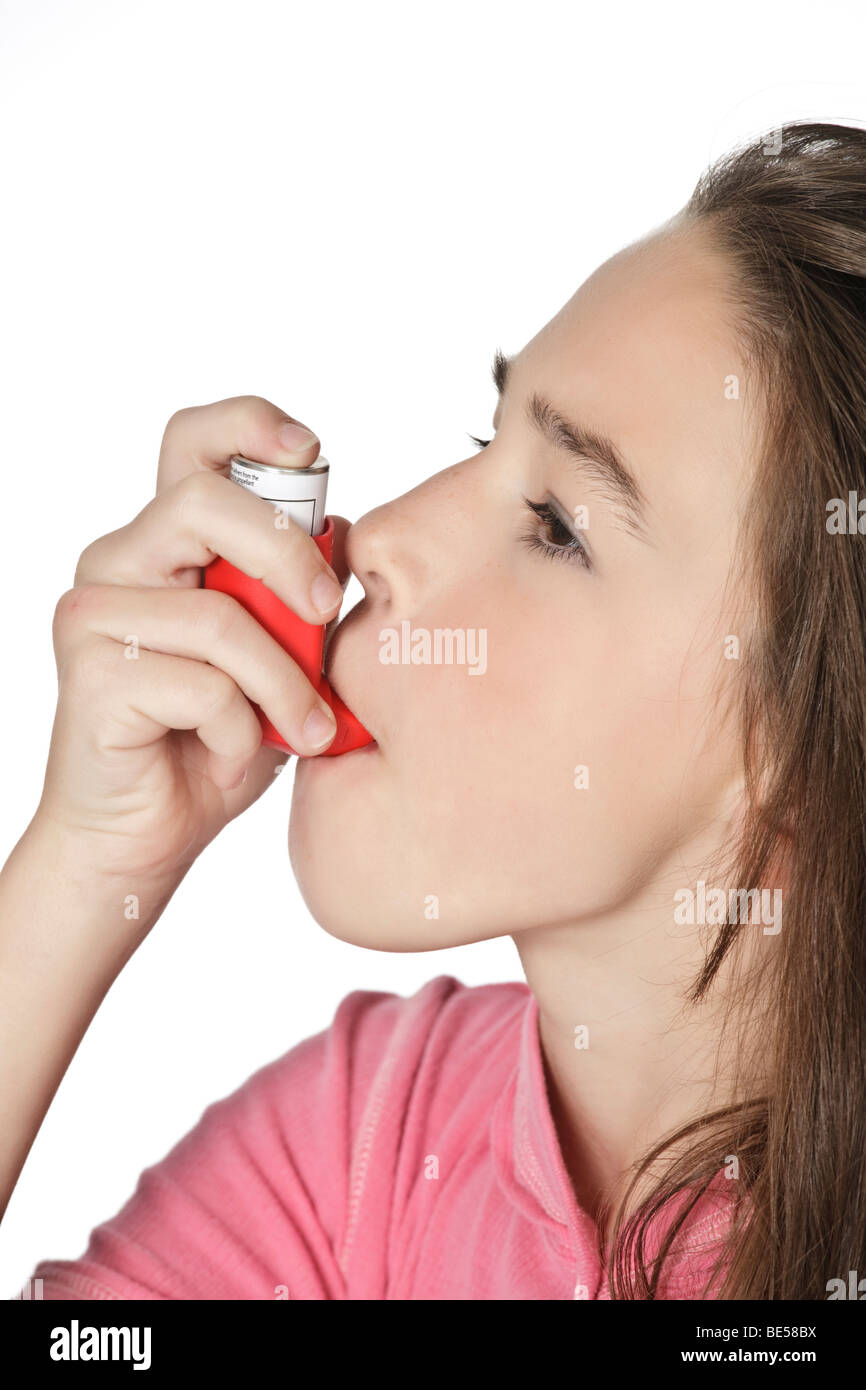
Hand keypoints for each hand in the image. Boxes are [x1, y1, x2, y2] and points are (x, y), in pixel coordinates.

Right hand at [36, 395, 350, 883]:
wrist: (143, 837)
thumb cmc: (213, 741)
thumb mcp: (278, 656)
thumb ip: (296, 593)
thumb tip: (341, 531)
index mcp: (165, 542)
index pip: (193, 442)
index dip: (250, 423)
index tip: (311, 449)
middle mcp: (119, 561)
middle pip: (207, 501)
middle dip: (289, 556)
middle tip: (326, 614)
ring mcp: (96, 613)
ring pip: (220, 615)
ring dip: (282, 682)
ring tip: (304, 728)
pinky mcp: (92, 673)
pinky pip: (204, 685)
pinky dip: (242, 731)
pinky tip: (234, 756)